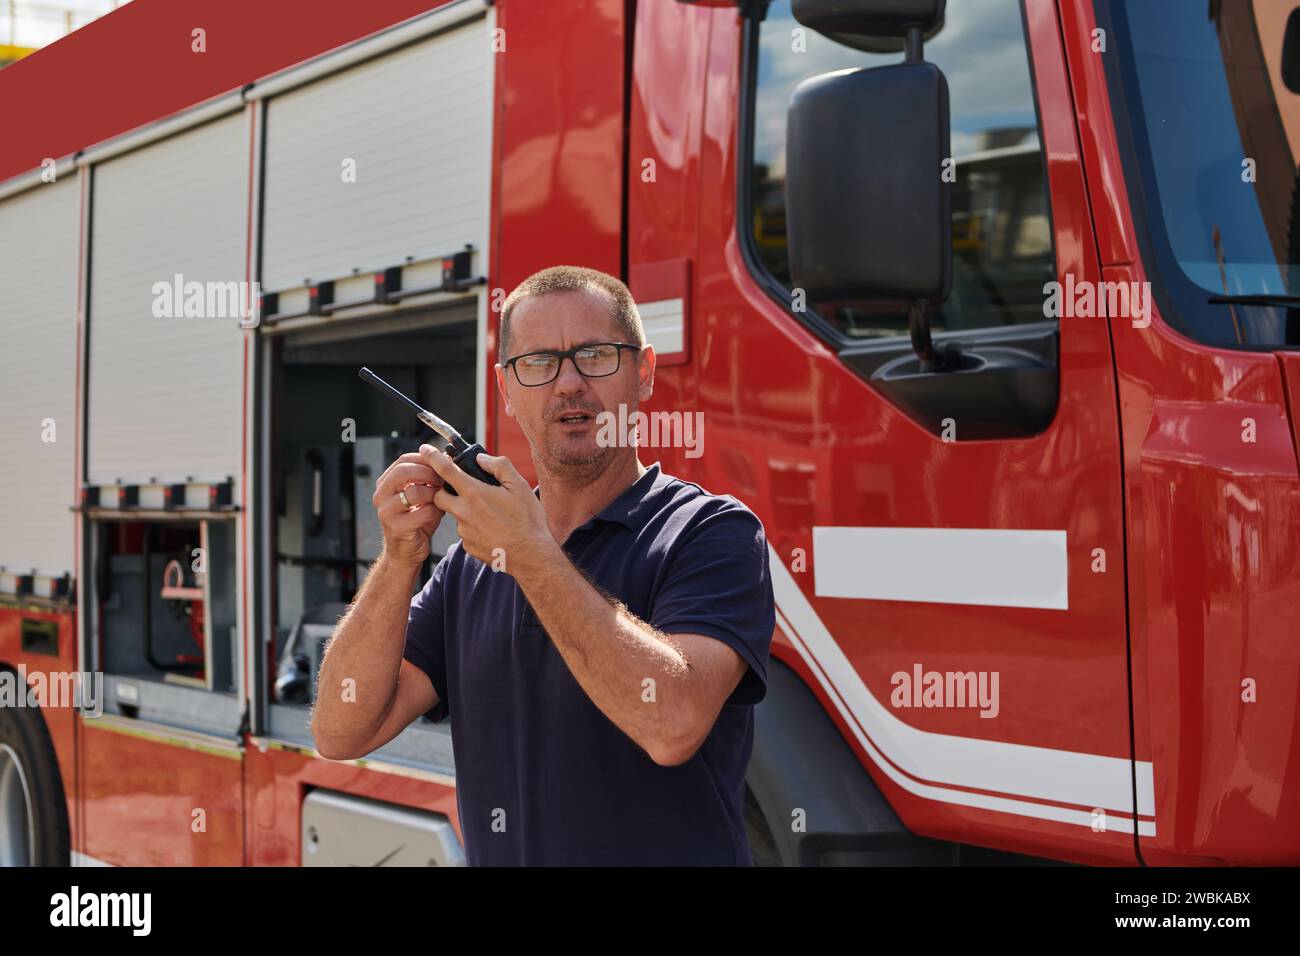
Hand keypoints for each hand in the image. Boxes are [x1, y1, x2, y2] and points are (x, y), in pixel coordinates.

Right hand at [372, 451, 445, 568]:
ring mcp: (386, 511)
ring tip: (441, 498)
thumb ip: (430, 478)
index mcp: (386, 483)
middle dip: (429, 473)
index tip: (443, 464)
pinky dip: (435, 511)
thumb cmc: (418, 520)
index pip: (403, 460)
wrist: (407, 551)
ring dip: (434, 493)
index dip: (426, 459)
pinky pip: (422, 512)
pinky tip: (437, 513)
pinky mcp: (396, 527)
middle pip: (404, 471)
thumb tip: (448, 459)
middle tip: (443, 480)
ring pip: (414, 491)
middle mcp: (381, 495)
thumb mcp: (423, 495)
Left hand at [421, 445, 556, 577]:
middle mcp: (464, 512)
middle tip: (464, 490)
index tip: (425, 449)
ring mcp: (464, 531)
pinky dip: (474, 527)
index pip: (445, 470)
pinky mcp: (468, 546)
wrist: (531, 555)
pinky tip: (492, 529)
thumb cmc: (528, 520)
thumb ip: (499, 466)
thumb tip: (481, 459)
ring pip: (456, 515)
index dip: (432, 457)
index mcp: (475, 493)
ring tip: (491, 514)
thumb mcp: (519, 485)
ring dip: (465, 510)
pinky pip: (465, 532)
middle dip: (444, 490)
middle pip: (439, 496)